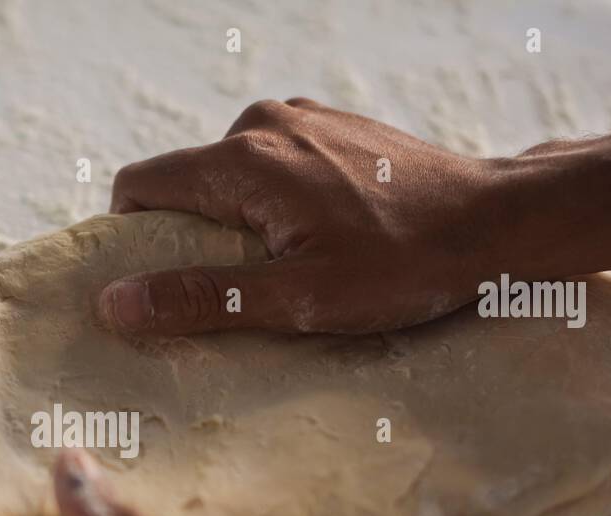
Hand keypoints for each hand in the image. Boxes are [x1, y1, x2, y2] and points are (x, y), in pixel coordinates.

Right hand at [101, 97, 502, 334]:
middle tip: (236, 290)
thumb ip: (199, 297)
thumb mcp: (295, 298)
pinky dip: (274, 202)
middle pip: (187, 181)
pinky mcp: (331, 126)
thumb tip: (115, 302)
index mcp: (244, 159)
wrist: (495, 222)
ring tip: (288, 266)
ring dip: (238, 221)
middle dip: (192, 236)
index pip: (142, 185)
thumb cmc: (401, 264)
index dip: (133, 237)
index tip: (155, 283)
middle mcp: (264, 122)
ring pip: (230, 173)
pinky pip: (272, 163)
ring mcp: (302, 117)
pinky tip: (320, 237)